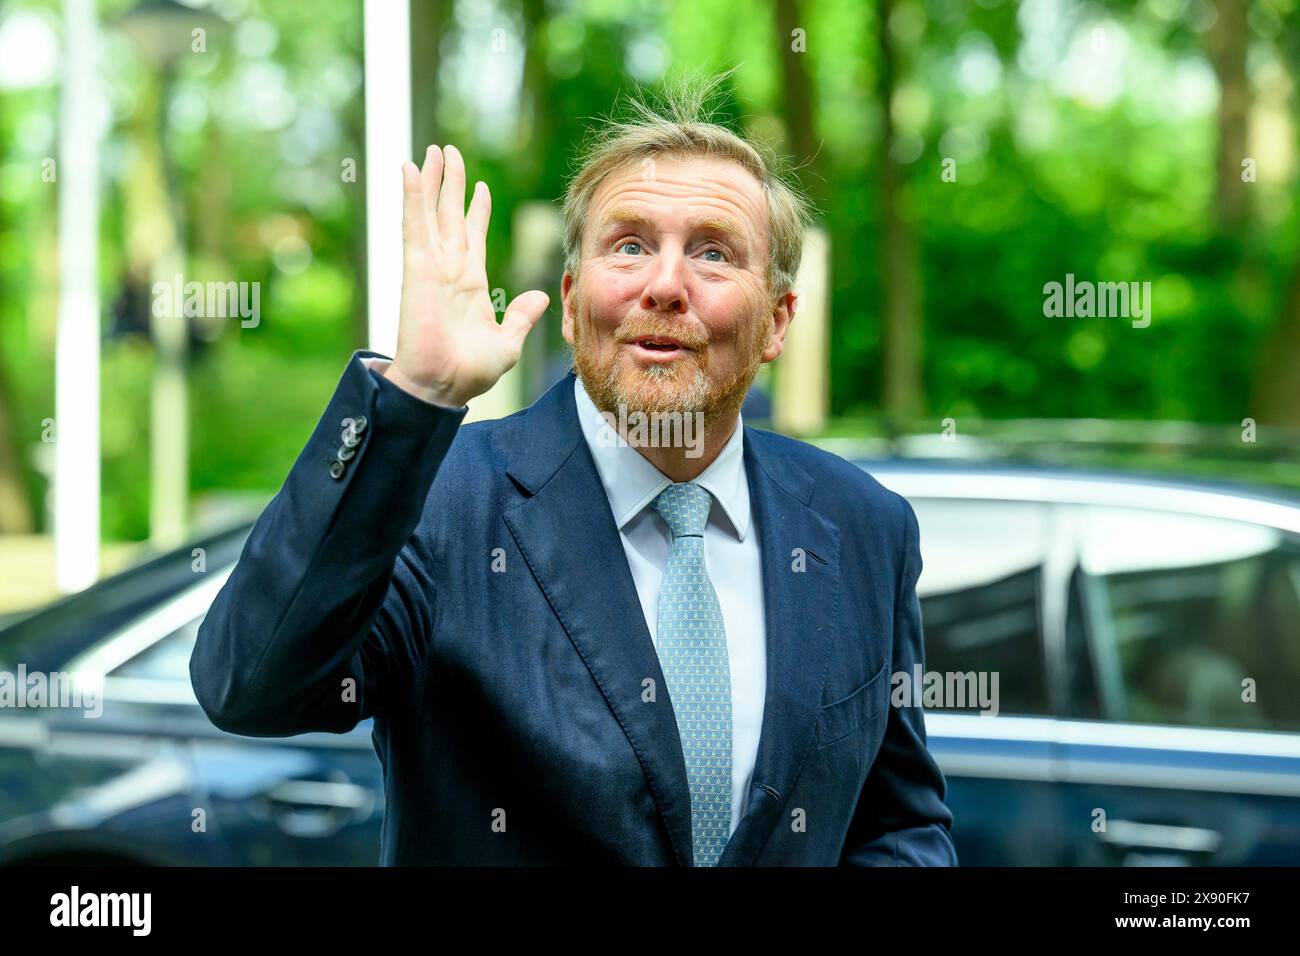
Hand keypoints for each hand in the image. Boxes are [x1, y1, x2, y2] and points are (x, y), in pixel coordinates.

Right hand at [387, 144, 548, 406]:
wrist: (443, 387)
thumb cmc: (470, 372)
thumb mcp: (507, 342)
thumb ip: (521, 317)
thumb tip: (540, 297)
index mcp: (471, 285)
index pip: (472, 237)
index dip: (475, 211)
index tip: (479, 188)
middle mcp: (450, 271)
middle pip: (449, 216)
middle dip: (450, 184)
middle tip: (448, 152)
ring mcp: (431, 267)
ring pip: (431, 213)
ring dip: (431, 181)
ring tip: (432, 150)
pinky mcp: (416, 268)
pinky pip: (415, 224)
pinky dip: (413, 196)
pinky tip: (410, 169)